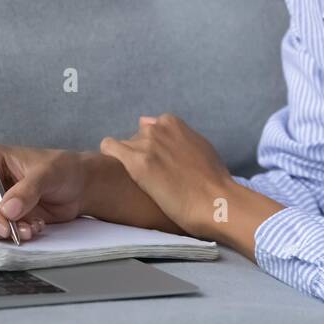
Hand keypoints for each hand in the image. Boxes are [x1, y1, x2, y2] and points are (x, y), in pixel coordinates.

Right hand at [0, 145, 85, 241]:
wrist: (78, 187)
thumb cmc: (63, 169)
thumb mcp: (48, 173)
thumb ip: (28, 189)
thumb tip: (7, 209)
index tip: (3, 224)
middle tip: (14, 232)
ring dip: (2, 232)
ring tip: (31, 229)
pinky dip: (10, 236)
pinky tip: (32, 228)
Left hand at [99, 113, 234, 236]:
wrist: (215, 201)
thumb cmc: (213, 181)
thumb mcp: (200, 148)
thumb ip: (179, 138)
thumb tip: (158, 130)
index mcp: (173, 123)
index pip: (149, 129)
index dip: (151, 149)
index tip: (157, 166)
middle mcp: (158, 128)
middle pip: (135, 139)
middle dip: (139, 155)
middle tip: (151, 179)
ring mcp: (147, 143)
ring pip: (122, 147)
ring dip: (127, 162)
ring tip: (138, 184)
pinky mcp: (136, 161)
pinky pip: (109, 148)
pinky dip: (109, 157)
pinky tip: (114, 174)